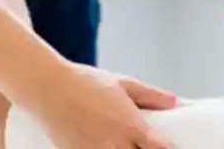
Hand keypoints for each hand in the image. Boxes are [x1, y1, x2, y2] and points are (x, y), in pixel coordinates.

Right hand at [30, 63, 177, 147]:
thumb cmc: (84, 82)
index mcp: (131, 126)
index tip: (170, 147)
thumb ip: (151, 96)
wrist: (47, 88)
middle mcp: (116, 146)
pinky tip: (107, 146)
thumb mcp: (122, 83)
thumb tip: (176, 104)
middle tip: (144, 144)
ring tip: (124, 144)